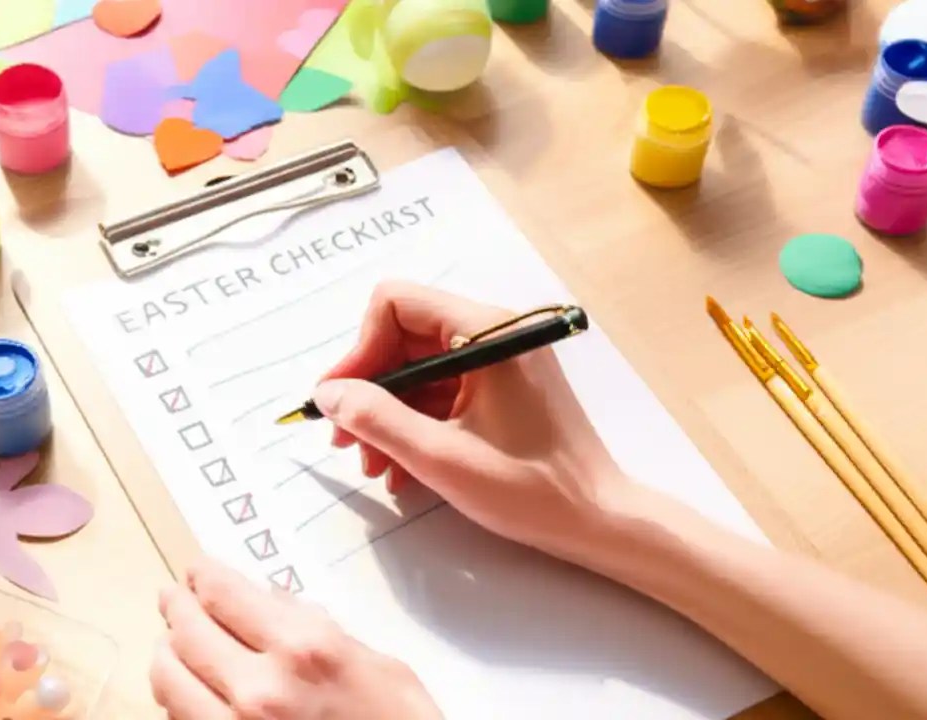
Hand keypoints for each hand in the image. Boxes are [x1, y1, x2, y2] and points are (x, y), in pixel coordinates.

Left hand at [151, 558, 441, 719]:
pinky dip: (177, 698)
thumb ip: (317, 628)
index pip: (222, 594)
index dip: (200, 576)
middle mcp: (260, 688)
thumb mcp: (375, 664)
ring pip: (168, 678)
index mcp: (303, 649)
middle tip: (173, 598)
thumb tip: (270, 603)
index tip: (195, 571)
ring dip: (166, 652)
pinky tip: (188, 689)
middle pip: (185, 631)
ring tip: (173, 642)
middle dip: (175, 607)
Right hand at [316, 281, 631, 560]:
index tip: (341, 401)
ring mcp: (501, 363)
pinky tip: (402, 470)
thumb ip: (376, 418)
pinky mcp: (504, 390)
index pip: (396, 304)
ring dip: (387, 415)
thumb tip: (329, 394)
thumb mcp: (439, 456)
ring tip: (373, 466)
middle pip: (404, 338)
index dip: (360, 350)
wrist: (597, 521)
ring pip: (419, 370)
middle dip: (369, 390)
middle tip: (343, 440)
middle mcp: (494, 335)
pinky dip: (416, 425)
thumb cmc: (530, 489)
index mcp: (486, 333)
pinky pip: (443, 393)